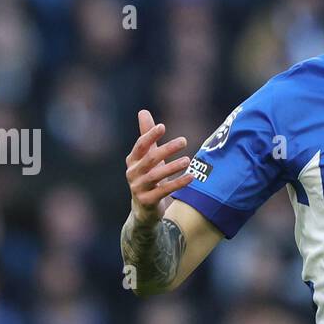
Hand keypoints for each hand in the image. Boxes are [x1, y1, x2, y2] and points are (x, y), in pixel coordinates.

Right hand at [126, 109, 193, 223]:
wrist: (144, 211)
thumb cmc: (149, 178)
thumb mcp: (148, 158)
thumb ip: (146, 136)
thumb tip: (143, 111)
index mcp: (132, 161)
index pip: (140, 145)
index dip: (150, 136)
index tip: (162, 127)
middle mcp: (132, 173)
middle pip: (150, 159)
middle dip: (167, 149)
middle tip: (184, 140)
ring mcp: (138, 188)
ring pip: (156, 175)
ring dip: (173, 167)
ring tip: (188, 159)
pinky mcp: (147, 201)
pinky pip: (164, 190)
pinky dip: (178, 183)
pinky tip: (191, 177)